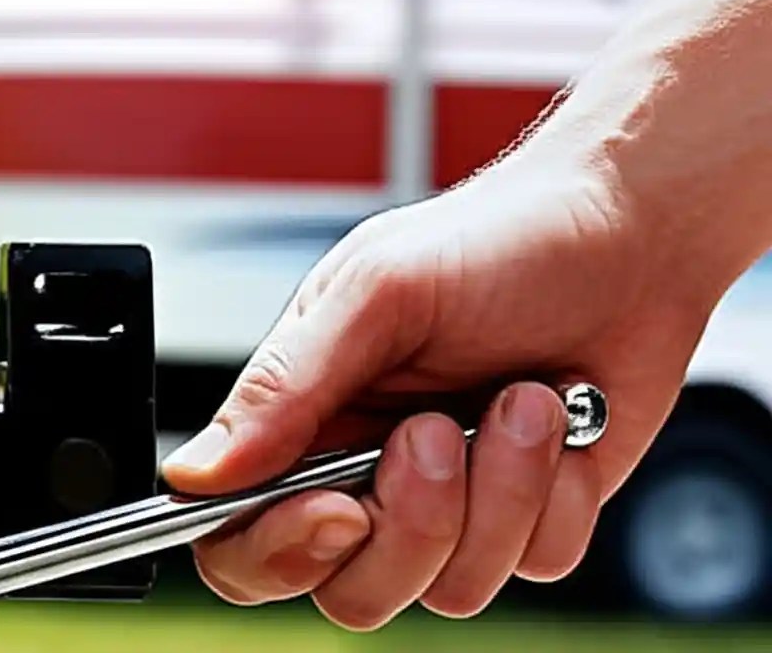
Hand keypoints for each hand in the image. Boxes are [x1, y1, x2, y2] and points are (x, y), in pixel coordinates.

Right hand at [160, 157, 724, 628]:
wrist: (627, 235)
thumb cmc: (496, 241)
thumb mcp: (373, 294)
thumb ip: (282, 389)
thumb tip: (197, 474)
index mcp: (306, 420)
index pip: (242, 537)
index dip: (277, 550)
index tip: (338, 509)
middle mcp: (370, 474)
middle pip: (349, 589)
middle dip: (412, 519)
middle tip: (436, 428)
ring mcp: (453, 503)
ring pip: (449, 587)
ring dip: (499, 491)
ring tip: (518, 400)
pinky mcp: (529, 517)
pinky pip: (533, 563)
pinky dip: (555, 493)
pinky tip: (561, 420)